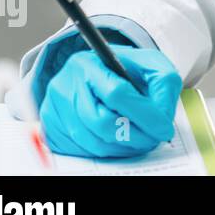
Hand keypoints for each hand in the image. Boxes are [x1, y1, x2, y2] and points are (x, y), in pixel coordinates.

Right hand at [39, 45, 181, 157]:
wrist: (95, 71)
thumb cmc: (124, 69)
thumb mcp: (149, 63)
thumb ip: (163, 83)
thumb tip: (162, 117)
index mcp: (90, 63)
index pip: (117, 93)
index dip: (144, 115)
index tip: (164, 129)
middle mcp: (65, 85)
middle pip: (102, 122)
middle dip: (134, 136)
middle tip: (153, 139)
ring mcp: (54, 108)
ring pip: (93, 141)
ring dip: (123, 146)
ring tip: (140, 140)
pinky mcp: (51, 128)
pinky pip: (81, 150)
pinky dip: (106, 151)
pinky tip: (120, 142)